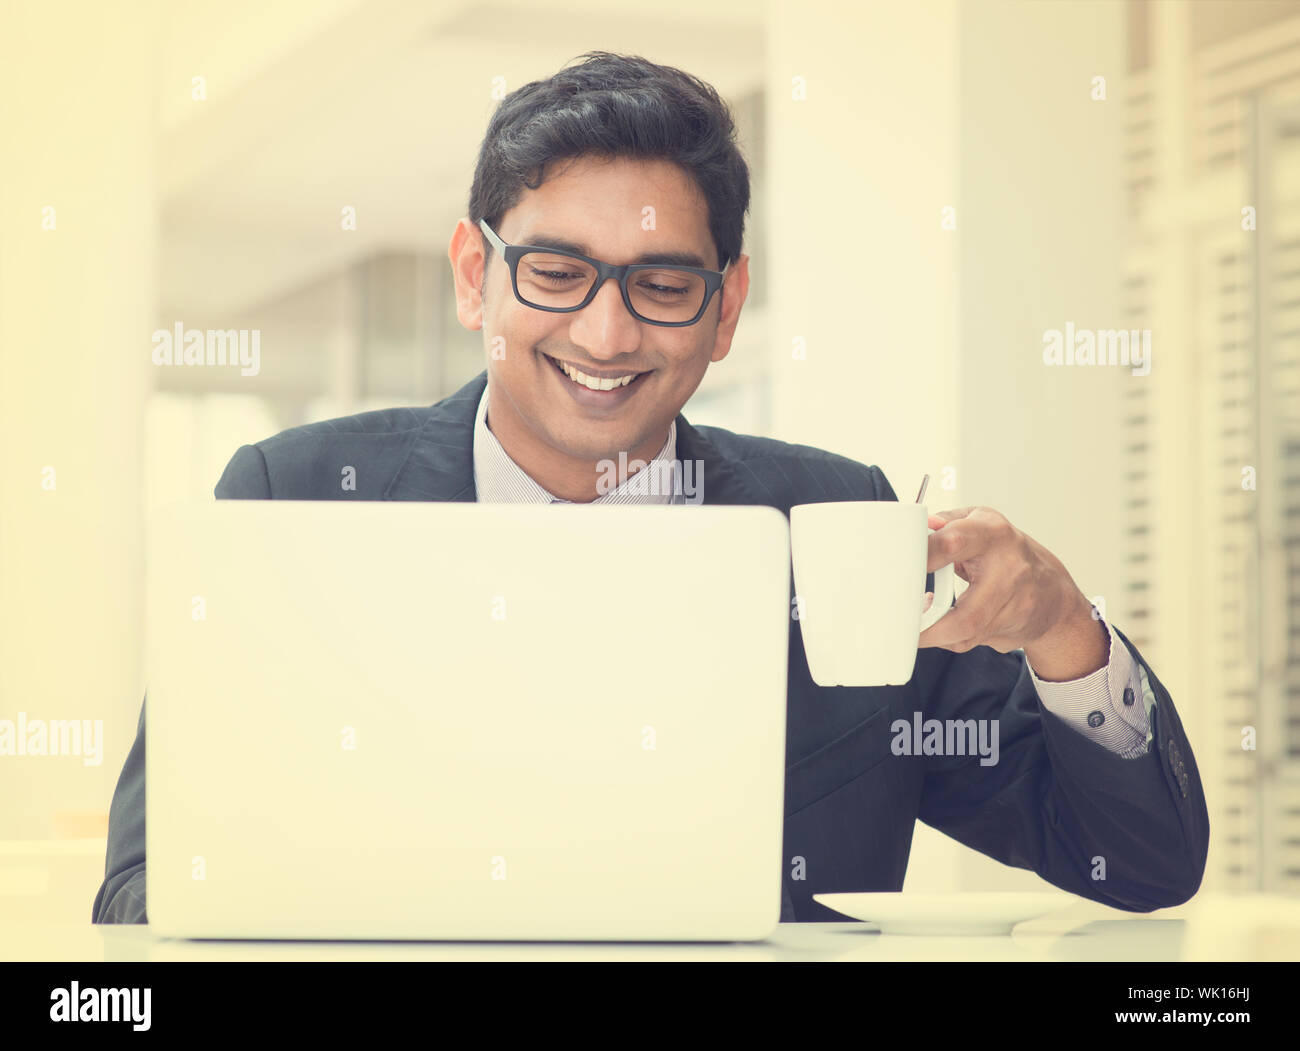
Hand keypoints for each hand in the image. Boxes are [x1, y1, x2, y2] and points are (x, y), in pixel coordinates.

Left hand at [918, 506, 1107, 680]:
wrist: (1052, 594)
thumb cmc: (1008, 552)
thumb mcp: (979, 522)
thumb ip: (946, 523)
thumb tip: (920, 526)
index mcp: (992, 534)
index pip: (953, 543)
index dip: (922, 556)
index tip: (898, 565)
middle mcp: (1008, 570)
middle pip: (965, 612)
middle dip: (927, 622)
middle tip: (899, 617)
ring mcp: (1012, 606)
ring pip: (965, 633)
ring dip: (931, 633)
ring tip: (912, 623)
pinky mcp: (1007, 631)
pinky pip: (966, 641)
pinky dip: (944, 637)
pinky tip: (936, 626)